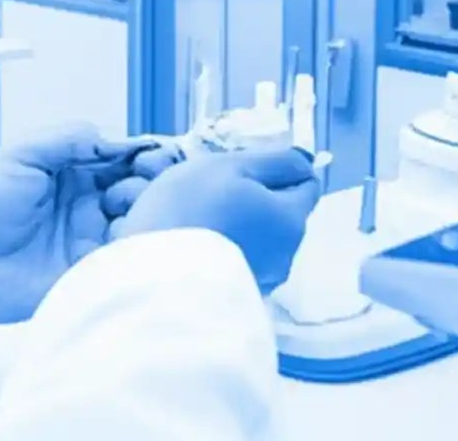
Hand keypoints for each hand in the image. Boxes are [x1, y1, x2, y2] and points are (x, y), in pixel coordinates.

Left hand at [0, 124, 176, 329]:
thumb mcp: (19, 156)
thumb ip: (67, 139)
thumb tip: (113, 139)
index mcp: (74, 171)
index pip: (123, 156)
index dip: (144, 152)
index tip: (153, 153)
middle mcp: (90, 202)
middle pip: (140, 185)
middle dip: (153, 178)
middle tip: (148, 177)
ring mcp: (93, 237)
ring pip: (140, 218)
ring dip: (143, 207)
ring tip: (122, 205)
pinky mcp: (92, 269)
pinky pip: (127, 255)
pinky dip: (135, 241)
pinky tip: (124, 232)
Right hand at [113, 148, 321, 292]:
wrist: (151, 277)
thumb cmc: (191, 210)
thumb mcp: (231, 166)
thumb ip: (275, 161)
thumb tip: (306, 163)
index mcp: (292, 219)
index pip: (305, 182)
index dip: (277, 169)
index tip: (241, 168)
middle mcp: (286, 254)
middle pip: (279, 211)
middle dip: (253, 197)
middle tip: (211, 191)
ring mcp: (262, 279)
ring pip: (257, 235)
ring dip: (235, 222)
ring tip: (196, 219)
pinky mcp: (236, 295)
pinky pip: (237, 258)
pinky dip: (222, 247)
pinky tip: (193, 244)